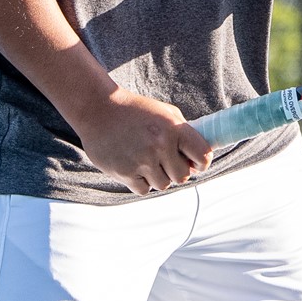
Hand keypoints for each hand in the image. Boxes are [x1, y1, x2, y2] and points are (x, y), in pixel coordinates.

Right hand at [73, 88, 212, 194]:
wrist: (98, 110)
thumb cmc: (136, 111)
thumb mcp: (165, 112)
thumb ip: (184, 133)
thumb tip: (198, 161)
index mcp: (173, 128)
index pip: (203, 155)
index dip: (202, 163)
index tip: (196, 164)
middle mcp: (160, 145)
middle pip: (183, 176)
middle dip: (177, 171)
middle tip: (166, 162)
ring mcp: (142, 161)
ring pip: (163, 185)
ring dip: (158, 177)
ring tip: (147, 161)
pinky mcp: (125, 173)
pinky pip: (144, 190)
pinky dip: (141, 182)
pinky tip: (134, 166)